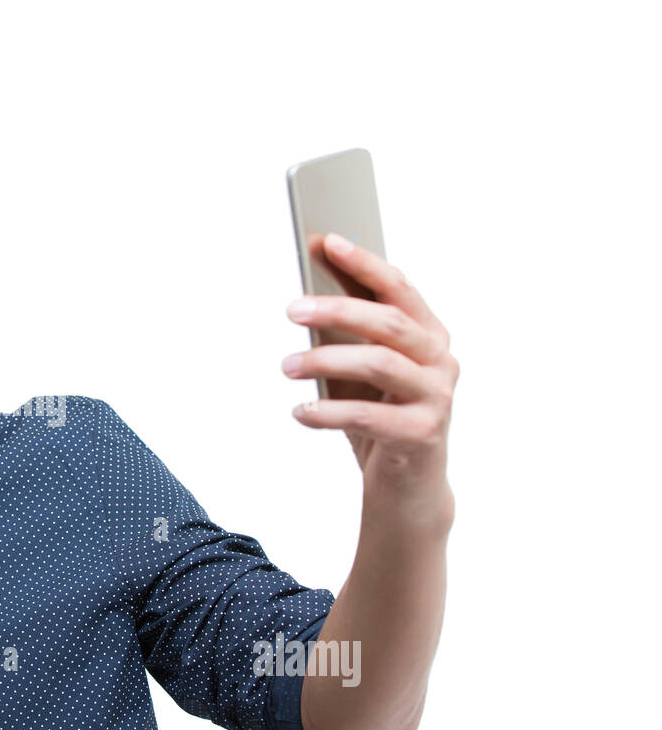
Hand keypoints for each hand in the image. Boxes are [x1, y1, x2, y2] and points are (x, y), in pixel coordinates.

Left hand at [281, 232, 458, 477]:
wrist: (407, 487)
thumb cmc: (380, 416)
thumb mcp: (361, 371)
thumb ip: (348, 334)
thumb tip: (309, 294)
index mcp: (429, 335)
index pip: (400, 288)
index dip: (365, 264)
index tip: (328, 242)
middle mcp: (441, 361)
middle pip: (390, 322)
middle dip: (338, 309)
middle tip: (291, 309)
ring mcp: (437, 398)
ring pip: (381, 363)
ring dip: (326, 359)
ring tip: (287, 366)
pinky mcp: (423, 435)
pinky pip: (371, 416)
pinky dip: (328, 412)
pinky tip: (300, 413)